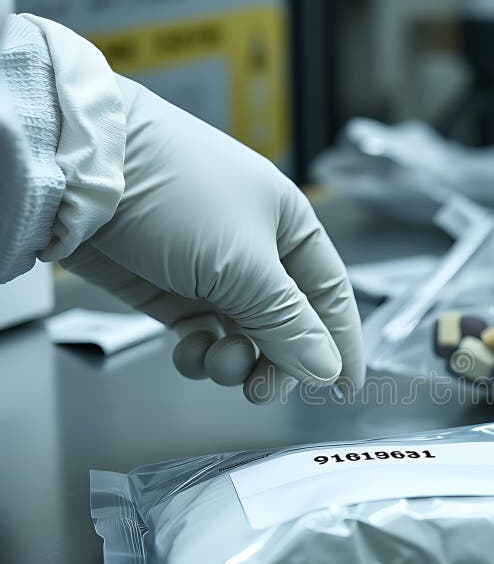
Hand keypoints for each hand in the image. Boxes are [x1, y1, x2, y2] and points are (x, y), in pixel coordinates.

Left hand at [62, 76, 363, 402]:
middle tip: (262, 389)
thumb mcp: (245, 265)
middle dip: (278, 360)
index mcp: (290, 228)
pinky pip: (204, 337)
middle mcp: (257, 252)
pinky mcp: (173, 291)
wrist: (78, 173)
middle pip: (288, 324)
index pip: (331, 295)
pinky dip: (201, 354)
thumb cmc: (177, 199)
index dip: (341, 343)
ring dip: (237, 360)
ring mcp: (213, 273)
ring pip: (245, 336)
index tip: (345, 388)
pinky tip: (190, 352)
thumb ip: (290, 325)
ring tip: (220, 363)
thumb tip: (326, 370)